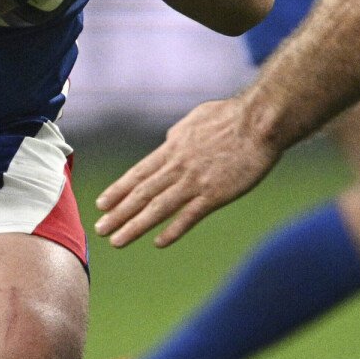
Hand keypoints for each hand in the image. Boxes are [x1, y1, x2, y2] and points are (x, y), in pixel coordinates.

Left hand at [94, 93, 280, 247]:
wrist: (260, 121)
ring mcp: (195, 182)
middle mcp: (177, 166)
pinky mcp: (215, 194)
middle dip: (118, 213)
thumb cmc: (232, 116)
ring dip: (135, 226)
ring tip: (117, 241)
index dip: (118, 191)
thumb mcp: (195, 119)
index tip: (101, 204)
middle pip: (141, 194)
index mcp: (172, 148)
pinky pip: (189, 216)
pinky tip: (159, 242)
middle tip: (99, 229)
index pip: (138, 174)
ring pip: (158, 208)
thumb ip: (179, 133)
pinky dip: (173, 230)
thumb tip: (168, 138)